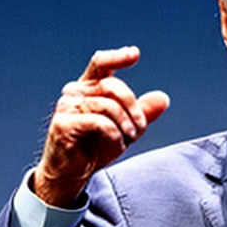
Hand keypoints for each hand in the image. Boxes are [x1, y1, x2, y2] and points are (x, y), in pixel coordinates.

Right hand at [33, 46, 168, 206]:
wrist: (74, 172)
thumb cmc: (95, 147)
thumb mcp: (126, 129)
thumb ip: (142, 113)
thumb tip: (163, 98)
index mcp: (89, 87)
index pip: (101, 64)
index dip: (117, 57)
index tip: (135, 53)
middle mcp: (75, 92)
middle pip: (112, 86)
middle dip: (133, 108)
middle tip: (140, 128)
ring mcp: (66, 107)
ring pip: (107, 105)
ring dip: (125, 124)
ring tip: (129, 138)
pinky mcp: (63, 124)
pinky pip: (98, 121)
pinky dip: (114, 133)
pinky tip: (117, 144)